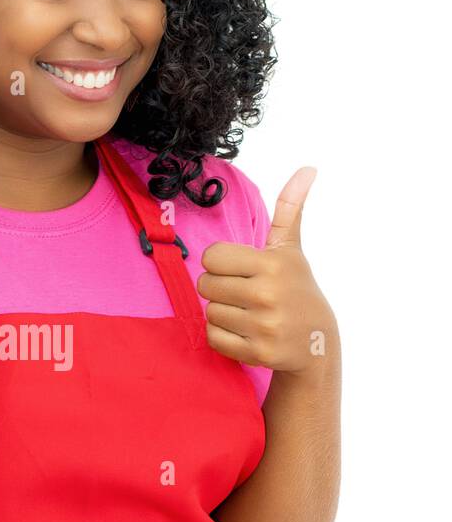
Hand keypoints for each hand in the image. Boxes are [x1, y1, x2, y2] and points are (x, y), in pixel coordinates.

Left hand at [196, 167, 335, 374]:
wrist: (316, 343)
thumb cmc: (296, 289)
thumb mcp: (292, 249)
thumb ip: (290, 209)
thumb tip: (308, 168)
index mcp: (272, 264)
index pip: (211, 257)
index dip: (221, 264)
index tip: (241, 271)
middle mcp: (268, 294)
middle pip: (205, 285)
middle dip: (220, 289)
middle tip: (244, 295)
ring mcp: (263, 326)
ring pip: (209, 312)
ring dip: (223, 314)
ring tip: (249, 315)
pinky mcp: (258, 353)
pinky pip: (213, 338)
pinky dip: (223, 337)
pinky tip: (245, 334)